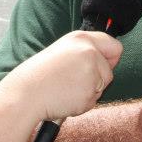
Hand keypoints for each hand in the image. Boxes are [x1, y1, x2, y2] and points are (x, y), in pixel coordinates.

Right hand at [5, 31, 122, 121]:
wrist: (26, 93)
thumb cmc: (40, 75)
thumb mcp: (62, 51)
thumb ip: (84, 52)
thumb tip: (105, 61)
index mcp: (81, 39)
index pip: (114, 46)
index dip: (110, 58)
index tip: (101, 65)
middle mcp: (89, 52)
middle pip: (109, 71)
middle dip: (98, 80)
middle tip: (74, 81)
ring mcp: (91, 72)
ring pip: (101, 87)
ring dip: (88, 92)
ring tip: (66, 88)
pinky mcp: (89, 92)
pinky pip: (93, 101)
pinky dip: (82, 103)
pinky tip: (66, 98)